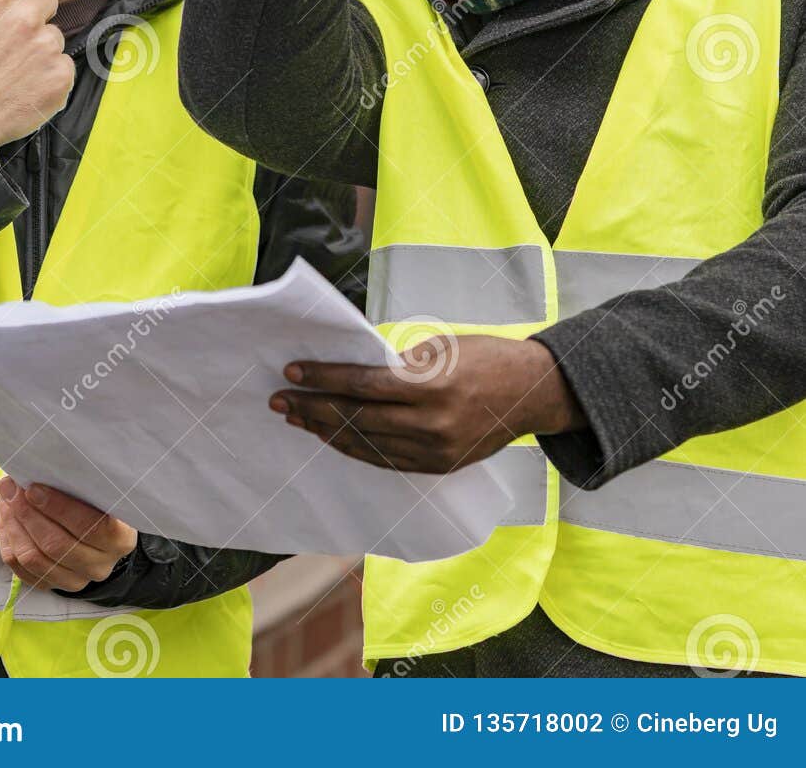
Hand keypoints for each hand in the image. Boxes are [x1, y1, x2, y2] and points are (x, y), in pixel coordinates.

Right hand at [0, 0, 82, 150]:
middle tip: (7, 42)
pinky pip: (63, 63)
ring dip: (38, 48)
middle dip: (32, 15)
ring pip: (54, 34)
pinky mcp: (60, 75)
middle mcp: (25, 17)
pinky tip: (25, 85)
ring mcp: (45, 47)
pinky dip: (48, 74)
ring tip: (11, 68)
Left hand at [0, 478, 137, 590]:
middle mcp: (100, 565)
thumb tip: (36, 469)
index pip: (90, 526)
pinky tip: (7, 518)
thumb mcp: (99, 492)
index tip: (34, 488)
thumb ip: (77, 483)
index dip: (59, 508)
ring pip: (35, 558)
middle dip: (29, 514)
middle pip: (57, 545)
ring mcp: (75, 580)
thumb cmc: (97, 503)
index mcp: (119, 539)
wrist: (97, 535)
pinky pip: (20, 568)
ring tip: (6, 499)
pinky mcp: (51, 586)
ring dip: (15, 526)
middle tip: (12, 489)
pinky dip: (9, 540)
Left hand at [269, 334, 583, 473]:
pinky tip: (332, 436)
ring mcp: (434, 450)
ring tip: (298, 417)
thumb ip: (398, 362)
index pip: (363, 383)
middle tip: (281, 400)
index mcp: (431, 385)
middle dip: (314, 407)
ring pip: (366, 444)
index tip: (293, 371)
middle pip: (357, 417)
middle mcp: (431, 423)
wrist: (532, 393)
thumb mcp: (441, 346)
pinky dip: (354, 448)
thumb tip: (350, 367)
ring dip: (326, 430)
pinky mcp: (438, 466)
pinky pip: (385, 460)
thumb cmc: (485, 358)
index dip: (324, 378)